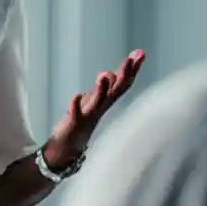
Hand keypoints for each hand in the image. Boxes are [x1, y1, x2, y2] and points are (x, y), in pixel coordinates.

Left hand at [47, 49, 146, 164]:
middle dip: (125, 74)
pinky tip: (75, 96)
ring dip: (101, 89)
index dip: (131, 69)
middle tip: (134, 58)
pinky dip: (75, 106)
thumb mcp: (91, 104)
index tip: (141, 53)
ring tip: (105, 73)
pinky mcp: (72, 126)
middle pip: (115, 90)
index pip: (121, 84)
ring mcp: (86, 118)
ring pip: (97, 102)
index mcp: (104, 103)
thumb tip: (111, 72)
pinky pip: (74, 115)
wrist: (65, 153)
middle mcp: (98, 109)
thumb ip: (100, 90)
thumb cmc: (79, 127)